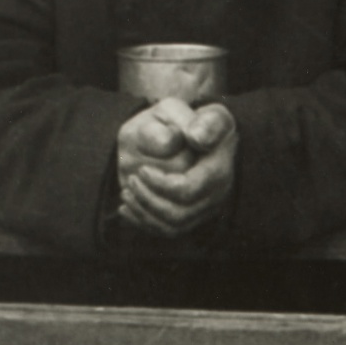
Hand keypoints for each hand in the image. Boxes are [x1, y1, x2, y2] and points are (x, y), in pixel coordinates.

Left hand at [117, 98, 236, 237]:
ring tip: (126, 192)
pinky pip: (168, 231)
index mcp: (219, 171)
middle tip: (131, 180)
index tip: (142, 170)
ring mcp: (205, 210)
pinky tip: (126, 208)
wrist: (204, 136)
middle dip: (148, 199)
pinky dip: (144, 222)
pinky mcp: (193, 217)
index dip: (160, 184)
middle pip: (178, 213)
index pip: (187, 190)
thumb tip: (195, 137)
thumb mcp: (207, 114)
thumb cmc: (201, 122)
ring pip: (172, 226)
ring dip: (144, 212)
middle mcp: (216, 196)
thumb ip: (204, 123)